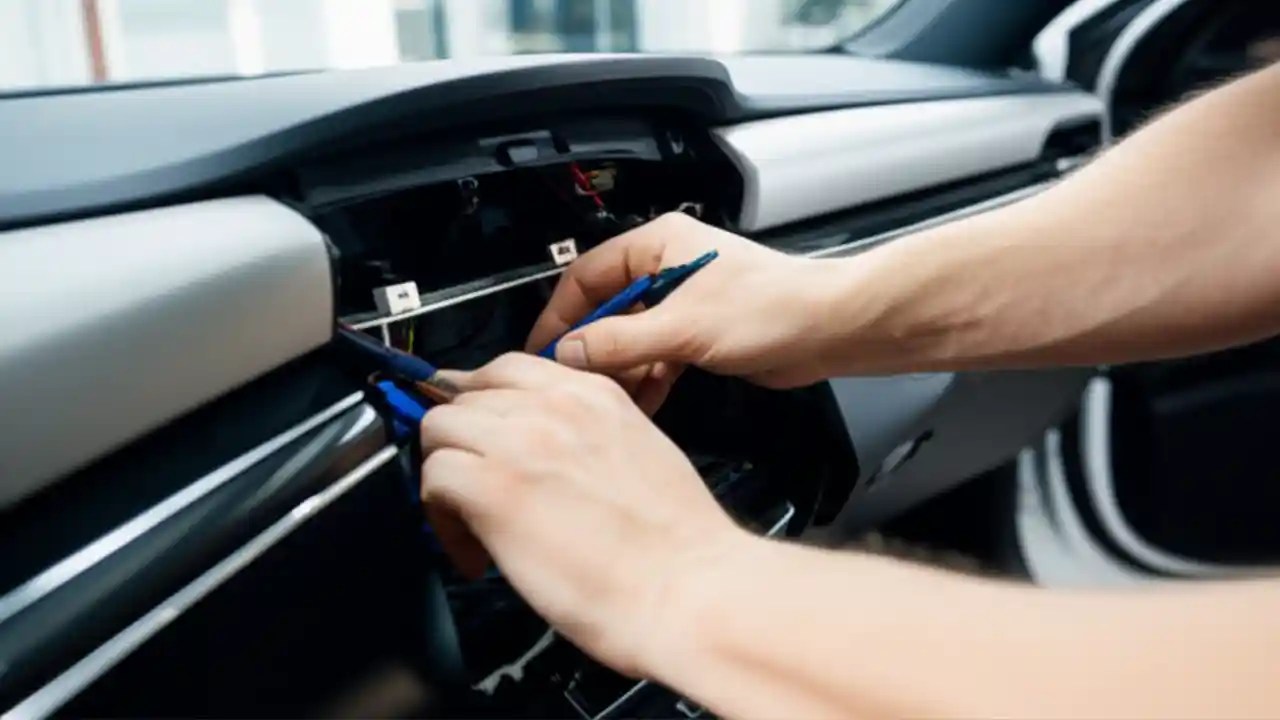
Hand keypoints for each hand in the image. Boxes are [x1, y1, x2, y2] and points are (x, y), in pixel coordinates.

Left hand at [419, 353, 749, 676]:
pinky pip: (434, 477)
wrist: (687, 589)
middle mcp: (554, 405)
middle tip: (476, 493)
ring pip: (439, 428)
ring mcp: (520, 441)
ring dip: (446, 474)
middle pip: (466, 396)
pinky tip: (476, 553)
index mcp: (594, 394)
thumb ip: (586, 437)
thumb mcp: (640, 454)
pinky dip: (440, 518)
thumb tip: (544, 456)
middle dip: (464, 443)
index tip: (481, 440)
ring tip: (472, 525)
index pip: (508, 369)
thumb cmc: (676, 545)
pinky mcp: (493, 487)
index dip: (483, 406)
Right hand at [525, 213, 836, 408]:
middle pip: (606, 309)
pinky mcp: (698, 334)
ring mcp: (682, 303)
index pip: (586, 275)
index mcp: (657, 246)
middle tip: (571, 383)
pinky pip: (655, 356)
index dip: (560, 315)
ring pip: (629, 338)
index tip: (542, 351)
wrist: (828, 330)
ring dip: (618, 369)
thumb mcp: (683, 327)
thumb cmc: (768, 309)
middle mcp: (666, 269)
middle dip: (591, 348)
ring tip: (606, 400)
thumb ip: (620, 340)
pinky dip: (645, 378)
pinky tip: (638, 404)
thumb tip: (569, 352)